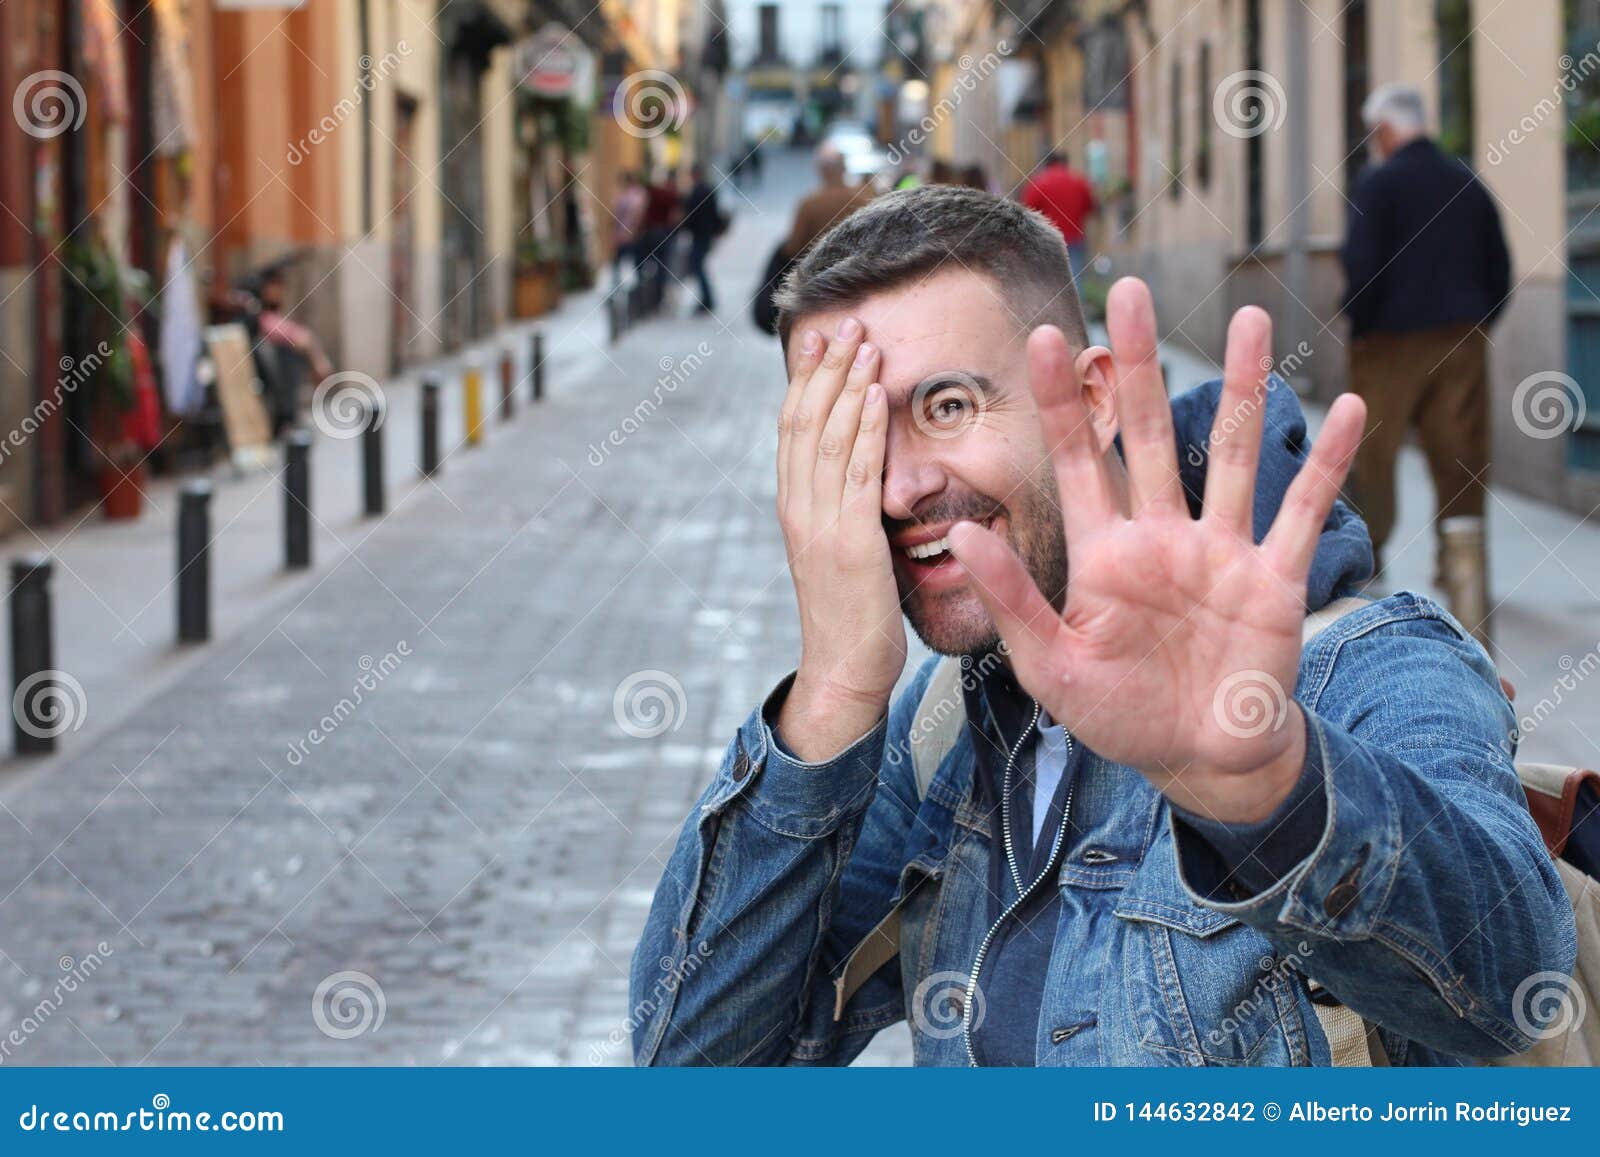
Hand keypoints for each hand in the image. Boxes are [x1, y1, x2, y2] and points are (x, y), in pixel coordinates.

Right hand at [775, 318, 906, 761]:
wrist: (844, 671)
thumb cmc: (853, 615)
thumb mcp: (842, 551)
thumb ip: (845, 509)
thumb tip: (864, 473)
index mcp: (794, 508)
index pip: (792, 429)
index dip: (805, 380)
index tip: (820, 339)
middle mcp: (798, 508)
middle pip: (803, 421)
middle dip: (823, 368)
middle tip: (844, 322)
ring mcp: (819, 523)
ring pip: (826, 437)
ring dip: (846, 384)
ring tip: (864, 340)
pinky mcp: (849, 542)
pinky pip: (855, 471)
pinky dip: (863, 427)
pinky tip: (875, 393)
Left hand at [948, 279, 1365, 822]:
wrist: (1199, 759)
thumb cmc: (1118, 715)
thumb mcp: (1050, 665)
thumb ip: (1010, 598)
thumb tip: (956, 531)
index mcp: (1102, 553)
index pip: (1077, 459)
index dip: (1059, 400)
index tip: (1042, 336)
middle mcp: (1161, 536)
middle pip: (1150, 432)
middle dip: (1139, 365)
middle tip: (1133, 292)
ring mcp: (1221, 552)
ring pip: (1233, 453)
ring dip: (1242, 388)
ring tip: (1251, 319)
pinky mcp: (1276, 580)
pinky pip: (1304, 512)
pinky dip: (1324, 463)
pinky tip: (1346, 407)